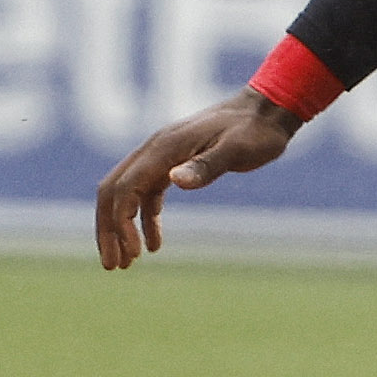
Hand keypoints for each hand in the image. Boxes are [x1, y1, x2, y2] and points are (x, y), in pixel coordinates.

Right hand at [94, 92, 299, 268]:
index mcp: (164, 147)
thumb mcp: (238, 149)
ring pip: (126, 195)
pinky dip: (144, 220)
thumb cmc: (256, 130)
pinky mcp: (173, 163)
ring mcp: (162, 157)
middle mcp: (155, 150)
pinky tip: (154, 245)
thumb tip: (174, 180)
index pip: (125, 188)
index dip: (121, 222)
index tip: (133, 253)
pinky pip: (147, 195)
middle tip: (112, 266)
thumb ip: (207, 165)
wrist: (268, 109)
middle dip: (108, 230)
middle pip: (113, 192)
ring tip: (126, 263)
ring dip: (121, 228)